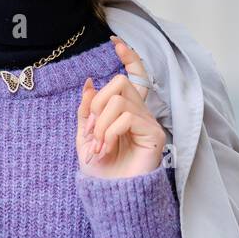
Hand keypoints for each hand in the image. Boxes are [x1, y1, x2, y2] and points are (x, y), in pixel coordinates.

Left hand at [76, 35, 167, 179]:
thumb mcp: (85, 137)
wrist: (110, 195)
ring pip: (119, 100)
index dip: (128, 57)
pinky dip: (110, 131)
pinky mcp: (153, 133)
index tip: (116, 42)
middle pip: (119, 83)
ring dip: (100, 123)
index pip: (133, 76)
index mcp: (124, 111)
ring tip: (98, 146)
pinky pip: (127, 116)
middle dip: (97, 105)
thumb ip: (86, 110)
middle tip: (90, 132)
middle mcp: (139, 113)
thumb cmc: (100, 170)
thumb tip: (88, 82)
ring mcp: (148, 122)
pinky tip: (107, 147)